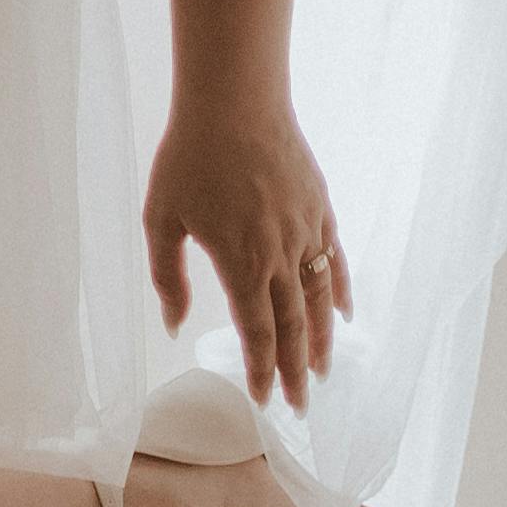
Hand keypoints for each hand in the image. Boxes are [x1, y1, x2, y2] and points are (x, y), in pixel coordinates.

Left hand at [144, 91, 351, 402]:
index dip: (262, 371)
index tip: (264, 401)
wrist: (235, 99)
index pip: (257, 334)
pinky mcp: (320, 208)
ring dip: (323, 340)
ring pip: (321, 299)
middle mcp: (281, 255)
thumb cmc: (189, 156)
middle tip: (300, 407)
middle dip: (296, 372)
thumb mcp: (161, 219)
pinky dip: (342, 291)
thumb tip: (176, 324)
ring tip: (323, 371)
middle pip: (294, 327)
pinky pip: (337, 260)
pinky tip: (345, 314)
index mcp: (241, 264)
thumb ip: (168, 278)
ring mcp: (307, 231)